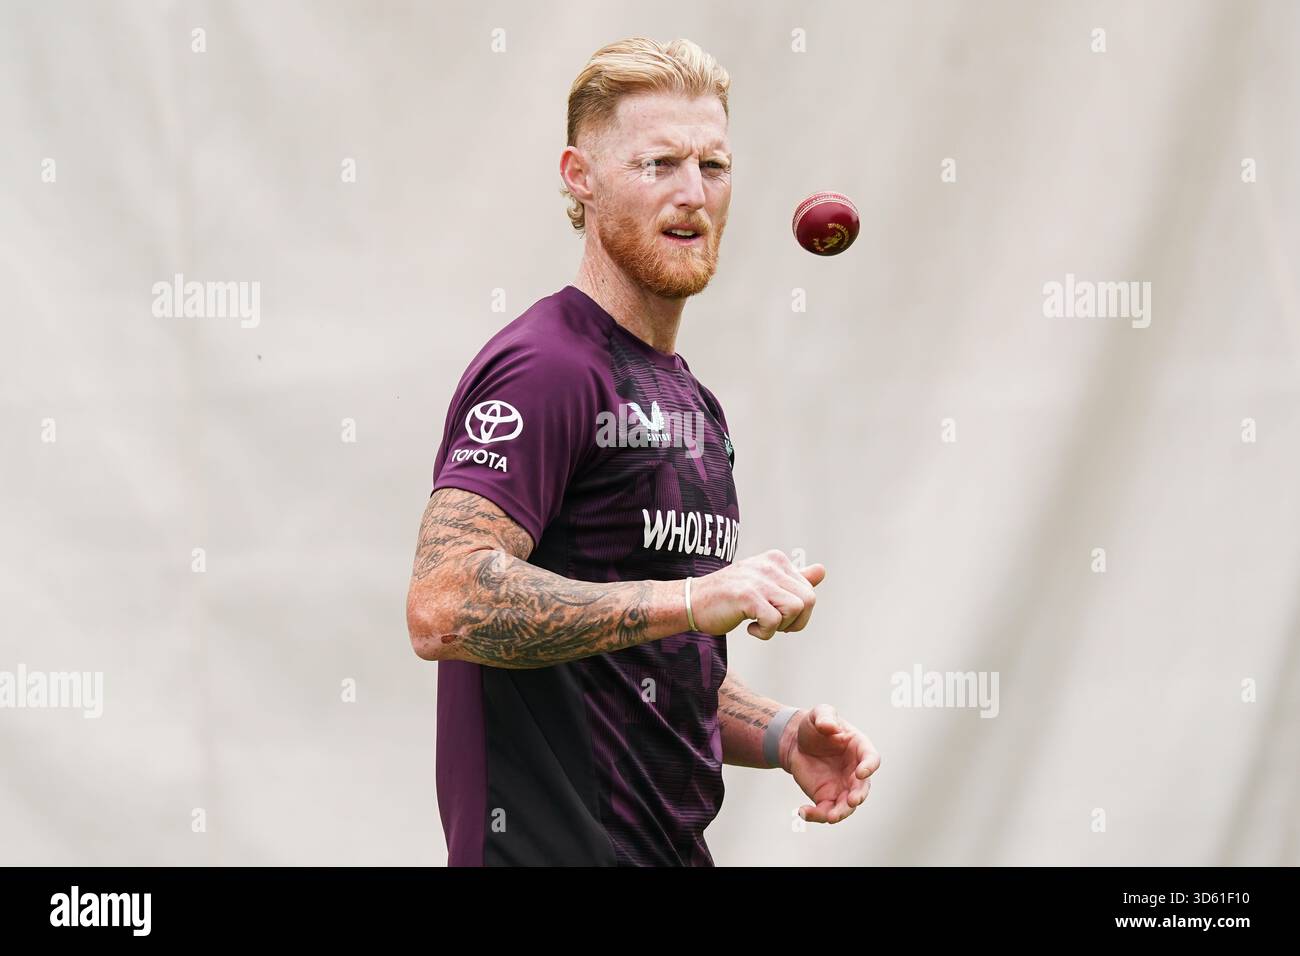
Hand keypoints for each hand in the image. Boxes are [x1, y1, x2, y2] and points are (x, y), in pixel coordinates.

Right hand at [689, 550, 825, 639]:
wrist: (691, 601)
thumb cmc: (728, 596)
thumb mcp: (764, 583)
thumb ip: (793, 578)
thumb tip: (822, 570)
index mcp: (776, 560)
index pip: (809, 590)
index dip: (798, 612)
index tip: (775, 614)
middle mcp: (770, 565)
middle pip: (809, 600)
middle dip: (795, 621)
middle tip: (771, 624)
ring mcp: (758, 579)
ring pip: (796, 609)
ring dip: (781, 626)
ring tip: (760, 624)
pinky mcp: (747, 596)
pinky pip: (774, 621)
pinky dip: (764, 633)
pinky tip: (748, 627)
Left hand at [782, 704, 879, 823]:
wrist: (796, 741)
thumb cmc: (814, 726)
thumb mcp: (820, 714)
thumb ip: (825, 717)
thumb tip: (829, 726)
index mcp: (859, 749)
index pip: (871, 759)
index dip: (869, 766)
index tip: (861, 771)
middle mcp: (855, 772)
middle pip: (862, 788)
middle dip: (858, 796)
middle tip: (852, 801)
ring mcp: (842, 787)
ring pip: (846, 806)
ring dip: (840, 813)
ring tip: (829, 817)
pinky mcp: (826, 797)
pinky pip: (825, 811)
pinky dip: (816, 815)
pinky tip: (803, 812)